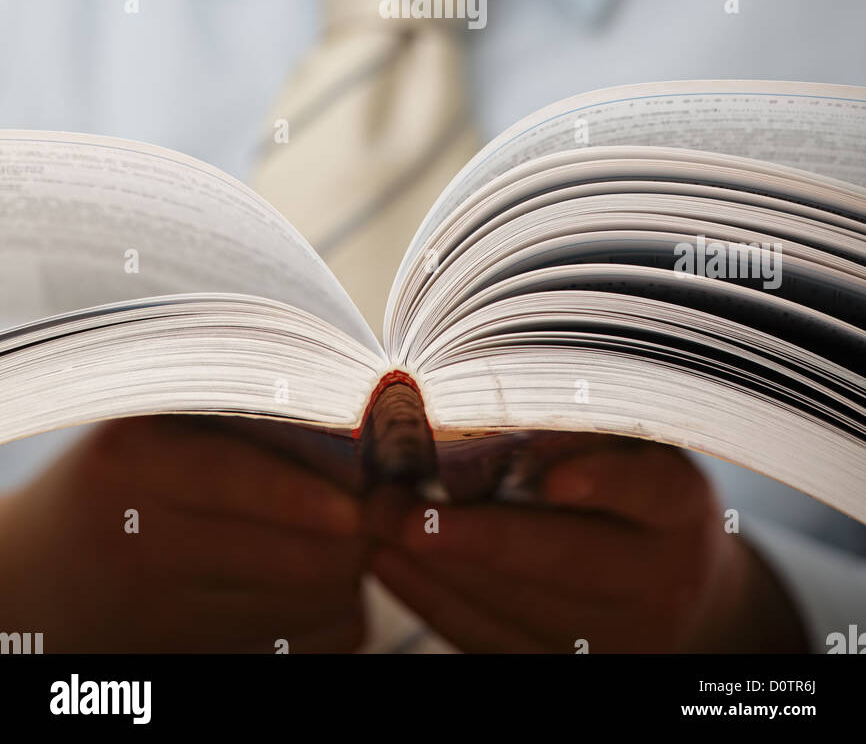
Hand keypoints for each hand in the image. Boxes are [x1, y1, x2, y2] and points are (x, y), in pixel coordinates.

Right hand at [0, 415, 367, 652]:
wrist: (35, 576)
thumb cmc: (114, 474)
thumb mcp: (147, 420)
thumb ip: (231, 400)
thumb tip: (346, 404)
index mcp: (133, 461)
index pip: (237, 481)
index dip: (307, 495)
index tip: (360, 499)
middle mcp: (144, 539)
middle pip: (286, 554)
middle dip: (353, 536)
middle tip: (382, 506)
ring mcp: (165, 611)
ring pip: (300, 606)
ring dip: (346, 575)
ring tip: (353, 536)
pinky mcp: (194, 655)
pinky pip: (298, 647)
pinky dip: (331, 619)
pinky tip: (326, 583)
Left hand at [369, 435, 809, 652]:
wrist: (684, 589)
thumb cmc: (638, 491)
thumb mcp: (634, 446)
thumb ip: (584, 431)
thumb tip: (510, 424)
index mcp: (679, 506)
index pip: (648, 488)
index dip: (604, 480)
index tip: (552, 477)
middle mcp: (660, 577)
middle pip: (566, 559)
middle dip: (473, 534)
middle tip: (398, 507)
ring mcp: (620, 636)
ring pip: (519, 607)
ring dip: (437, 565)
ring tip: (379, 522)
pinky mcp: (575, 672)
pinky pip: (495, 642)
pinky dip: (437, 602)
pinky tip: (392, 564)